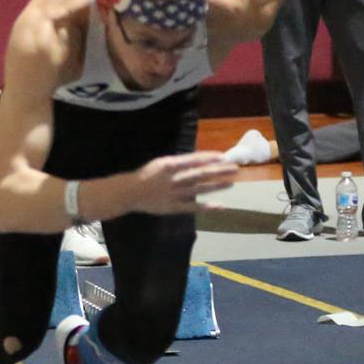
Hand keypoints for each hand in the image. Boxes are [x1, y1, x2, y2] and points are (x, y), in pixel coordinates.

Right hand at [123, 152, 238, 214]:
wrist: (129, 192)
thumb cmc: (146, 175)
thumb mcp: (161, 163)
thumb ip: (178, 163)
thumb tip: (198, 160)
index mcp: (170, 165)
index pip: (194, 159)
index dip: (210, 158)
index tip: (223, 156)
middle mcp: (174, 178)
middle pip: (200, 173)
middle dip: (218, 170)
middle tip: (234, 168)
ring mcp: (174, 194)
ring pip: (199, 189)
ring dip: (216, 185)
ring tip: (231, 183)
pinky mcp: (174, 207)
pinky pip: (192, 207)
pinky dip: (206, 207)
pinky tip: (219, 206)